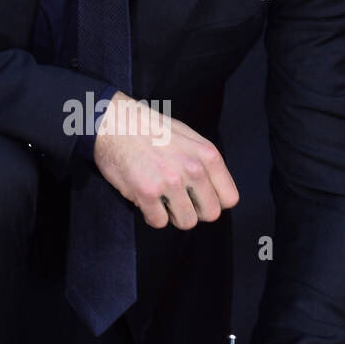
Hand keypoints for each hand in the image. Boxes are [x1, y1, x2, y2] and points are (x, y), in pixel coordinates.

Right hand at [92, 92, 239, 227]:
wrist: (115, 122)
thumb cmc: (151, 129)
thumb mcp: (188, 137)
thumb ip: (205, 162)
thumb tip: (215, 189)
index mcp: (207, 155)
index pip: (229, 198)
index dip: (214, 201)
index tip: (199, 197)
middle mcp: (193, 169)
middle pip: (210, 214)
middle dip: (194, 211)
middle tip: (178, 199)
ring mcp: (170, 181)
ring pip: (186, 222)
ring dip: (173, 215)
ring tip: (161, 198)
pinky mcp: (147, 192)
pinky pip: (159, 222)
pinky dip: (151, 214)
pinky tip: (145, 197)